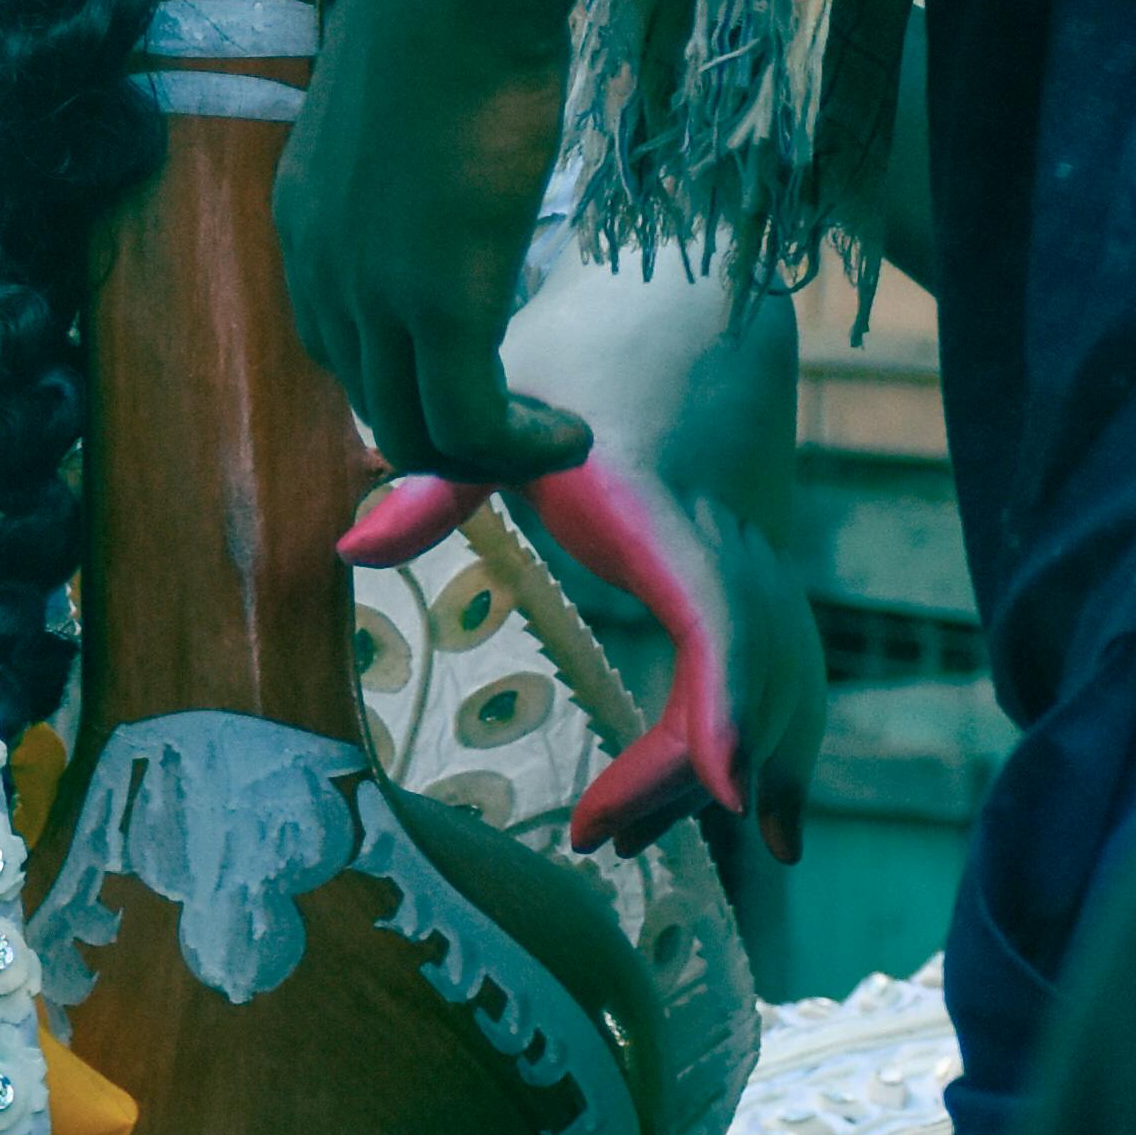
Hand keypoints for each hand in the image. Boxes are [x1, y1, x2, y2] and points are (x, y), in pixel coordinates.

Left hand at [277, 0, 585, 484]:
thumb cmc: (442, 3)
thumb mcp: (406, 98)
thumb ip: (412, 151)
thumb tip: (457, 158)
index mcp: (304, 217)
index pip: (334, 338)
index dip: (398, 375)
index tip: (469, 380)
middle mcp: (320, 266)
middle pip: (371, 397)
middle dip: (445, 431)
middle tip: (521, 429)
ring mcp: (373, 290)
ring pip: (417, 429)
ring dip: (488, 454)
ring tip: (552, 439)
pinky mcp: (439, 302)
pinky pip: (470, 424)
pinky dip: (518, 452)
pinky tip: (571, 436)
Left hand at [348, 263, 827, 863]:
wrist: (688, 287)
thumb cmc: (582, 342)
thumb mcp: (504, 390)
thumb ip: (438, 480)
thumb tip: (350, 544)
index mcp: (671, 509)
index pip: (720, 621)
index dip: (727, 708)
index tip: (725, 791)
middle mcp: (734, 543)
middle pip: (747, 683)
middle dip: (681, 775)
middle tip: (596, 842)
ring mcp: (760, 556)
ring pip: (782, 683)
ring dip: (738, 772)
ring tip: (646, 848)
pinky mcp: (760, 564)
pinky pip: (785, 665)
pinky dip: (776, 738)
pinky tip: (766, 813)